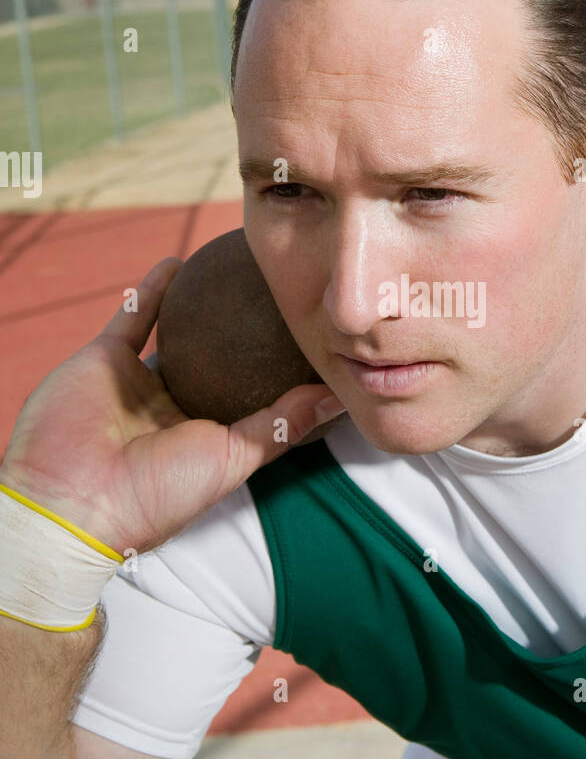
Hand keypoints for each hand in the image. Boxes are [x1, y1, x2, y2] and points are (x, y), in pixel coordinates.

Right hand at [0, 259, 344, 554]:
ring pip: (176, 333)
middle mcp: (170, 408)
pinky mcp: (103, 358)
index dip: (276, 374)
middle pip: (214, 362)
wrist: (74, 498)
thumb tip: (338, 397)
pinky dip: (154, 287)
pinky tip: (182, 260)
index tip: (313, 344)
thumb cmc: (157, 493)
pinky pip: (134, 314)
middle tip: (281, 299)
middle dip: (244, 335)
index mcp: (202, 436)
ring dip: (201, 306)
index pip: (247, 398)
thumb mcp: (233, 458)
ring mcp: (136, 382)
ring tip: (235, 273)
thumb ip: (281, 424)